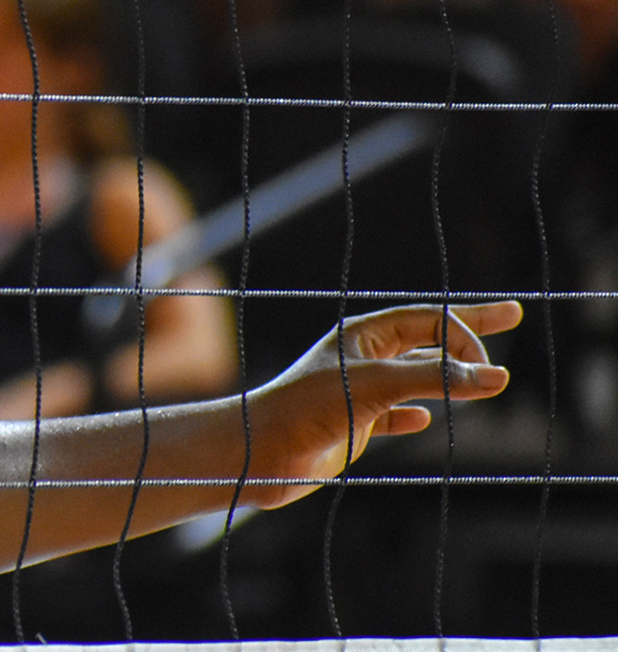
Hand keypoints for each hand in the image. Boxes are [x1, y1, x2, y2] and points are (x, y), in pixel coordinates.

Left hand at [244, 301, 519, 509]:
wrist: (258, 452)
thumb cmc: (305, 408)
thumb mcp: (375, 385)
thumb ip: (435, 379)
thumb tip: (497, 377)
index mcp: (363, 336)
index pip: (429, 321)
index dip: (466, 334)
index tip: (489, 368)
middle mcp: (362, 359)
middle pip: (427, 338)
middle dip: (468, 331)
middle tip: (511, 315)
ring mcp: (359, 393)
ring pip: (415, 377)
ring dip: (448, 376)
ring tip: (480, 375)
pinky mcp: (353, 425)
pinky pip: (392, 414)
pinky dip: (415, 414)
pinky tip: (425, 420)